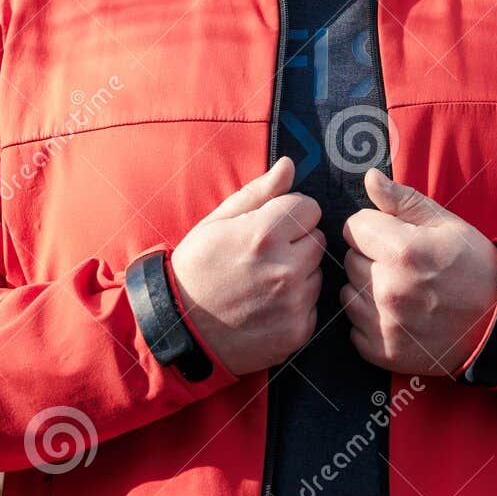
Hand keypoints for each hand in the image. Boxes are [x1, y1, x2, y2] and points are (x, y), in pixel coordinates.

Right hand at [168, 155, 323, 376]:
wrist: (179, 329)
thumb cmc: (196, 269)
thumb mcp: (217, 222)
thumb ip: (259, 192)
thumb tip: (289, 165)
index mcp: (265, 234)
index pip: (310, 207)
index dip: (290, 213)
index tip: (270, 226)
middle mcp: (285, 268)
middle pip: (317, 238)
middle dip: (297, 242)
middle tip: (264, 256)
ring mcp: (293, 302)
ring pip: (317, 271)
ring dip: (299, 272)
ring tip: (263, 282)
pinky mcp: (298, 330)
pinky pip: (312, 304)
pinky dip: (296, 304)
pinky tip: (267, 306)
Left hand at [340, 168, 496, 375]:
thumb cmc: (474, 268)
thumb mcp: (447, 224)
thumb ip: (403, 200)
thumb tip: (370, 177)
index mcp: (402, 251)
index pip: (353, 227)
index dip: (374, 227)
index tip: (395, 236)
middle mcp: (388, 289)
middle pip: (350, 260)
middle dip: (371, 257)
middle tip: (404, 266)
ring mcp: (384, 324)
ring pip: (348, 294)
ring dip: (368, 289)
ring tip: (402, 291)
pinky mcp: (382, 352)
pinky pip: (354, 328)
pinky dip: (370, 321)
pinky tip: (399, 315)